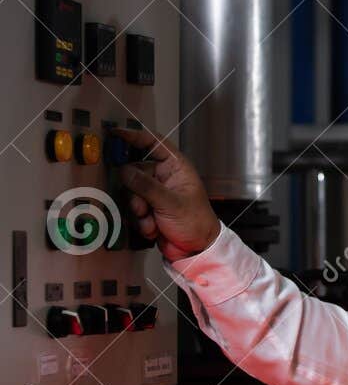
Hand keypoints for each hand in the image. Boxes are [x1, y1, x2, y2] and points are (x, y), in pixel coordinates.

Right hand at [118, 127, 220, 261]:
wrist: (197, 250)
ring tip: (151, 221)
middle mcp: (163, 176)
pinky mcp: (148, 209)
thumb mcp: (171, 202)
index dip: (134, 136)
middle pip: (135, 171)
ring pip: (132, 193)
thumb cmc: (194, 222)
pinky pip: (134, 209)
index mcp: (175, 166)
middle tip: (141, 206)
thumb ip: (146, 186)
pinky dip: (141, 221)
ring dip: (139, 210)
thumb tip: (124, 170)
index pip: (153, 143)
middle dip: (135, 192)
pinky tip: (154, 230)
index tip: (114, 134)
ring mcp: (155, 193)